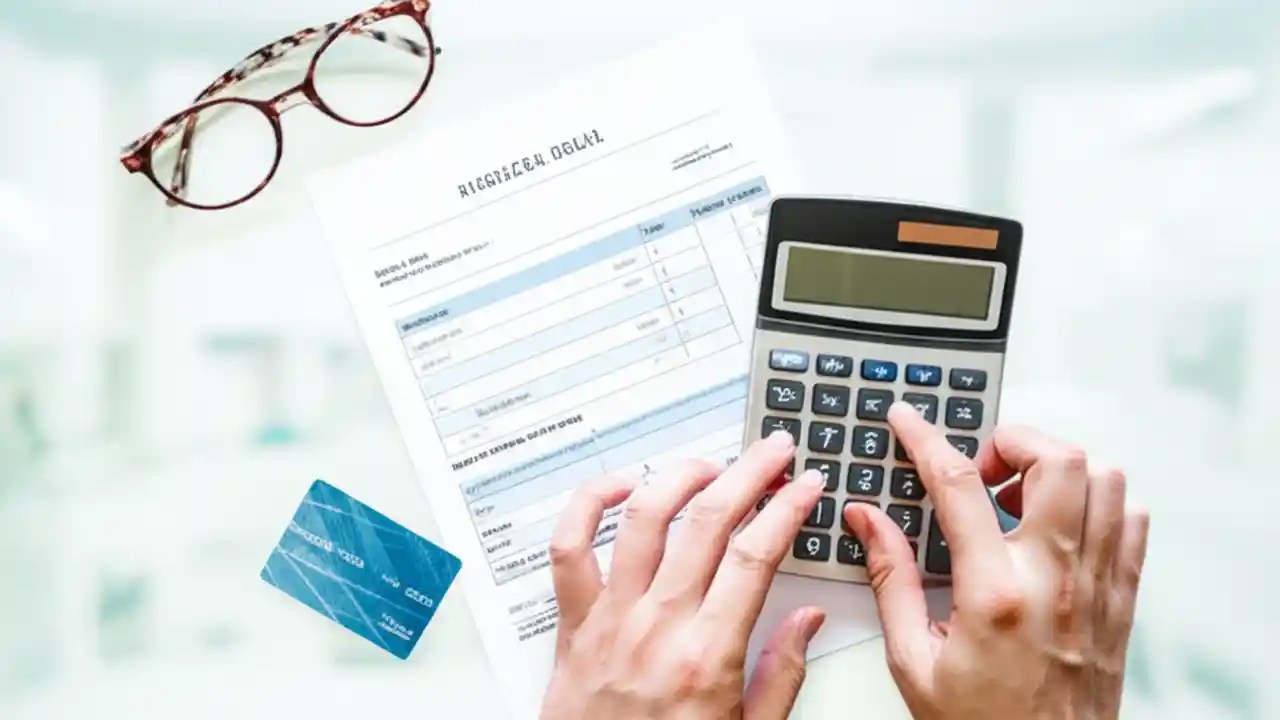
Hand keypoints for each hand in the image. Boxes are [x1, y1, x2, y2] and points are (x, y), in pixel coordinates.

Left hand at [541, 431, 825, 719]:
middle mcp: (658, 626)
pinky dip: (586, 505)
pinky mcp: (573, 623)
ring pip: (642, 519)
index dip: (785, 510)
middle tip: (771, 451)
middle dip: (747, 474)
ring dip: (679, 477)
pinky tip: (617, 485)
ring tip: (708, 463)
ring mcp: (610, 618)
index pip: (755, 556)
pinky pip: (569, 548)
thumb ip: (781, 674)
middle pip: (706, 522)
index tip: (804, 486)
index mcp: (707, 656)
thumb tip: (807, 620)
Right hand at [843, 403, 1149, 719]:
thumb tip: (869, 521)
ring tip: (1019, 493)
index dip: (926, 438)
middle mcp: (1055, 581)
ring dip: (1058, 468)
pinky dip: (1099, 502)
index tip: (908, 421)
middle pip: (1059, 461)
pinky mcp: (1122, 600)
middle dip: (1014, 441)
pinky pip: (1131, 521)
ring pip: (1105, 481)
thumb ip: (891, 579)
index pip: (958, 485)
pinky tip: (1060, 524)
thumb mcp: (912, 660)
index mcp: (993, 594)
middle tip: (981, 465)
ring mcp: (1097, 588)